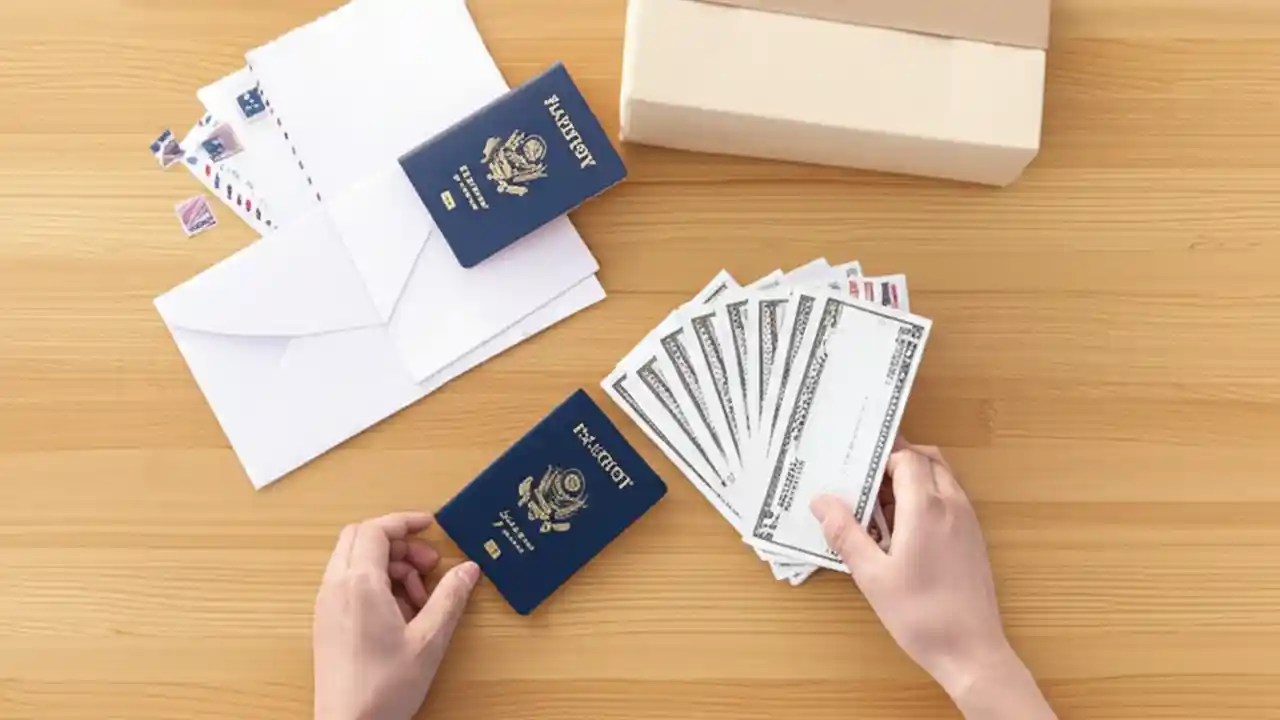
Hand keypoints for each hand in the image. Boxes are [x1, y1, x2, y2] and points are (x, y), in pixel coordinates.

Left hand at [313, 512, 479, 719]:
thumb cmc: (385, 687)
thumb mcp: (429, 640)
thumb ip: (450, 598)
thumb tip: (468, 569)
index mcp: (359, 584)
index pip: (376, 530)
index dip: (404, 521)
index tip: (431, 526)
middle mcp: (335, 588)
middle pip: (360, 539)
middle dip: (398, 544)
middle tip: (428, 565)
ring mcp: (326, 605)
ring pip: (354, 561)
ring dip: (388, 566)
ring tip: (419, 598)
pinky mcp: (326, 622)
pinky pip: (348, 584)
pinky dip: (375, 584)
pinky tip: (400, 614)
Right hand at [810, 442, 1054, 719]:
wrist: (971, 652)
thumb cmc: (920, 615)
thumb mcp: (872, 576)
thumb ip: (845, 533)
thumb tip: (821, 501)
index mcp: (926, 508)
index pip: (906, 458)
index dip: (880, 456)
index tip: (854, 466)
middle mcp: (952, 506)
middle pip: (928, 460)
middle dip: (897, 461)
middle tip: (865, 479)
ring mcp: (968, 522)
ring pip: (942, 478)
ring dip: (912, 479)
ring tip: (879, 505)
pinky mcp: (973, 539)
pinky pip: (950, 500)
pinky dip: (926, 498)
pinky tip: (902, 528)